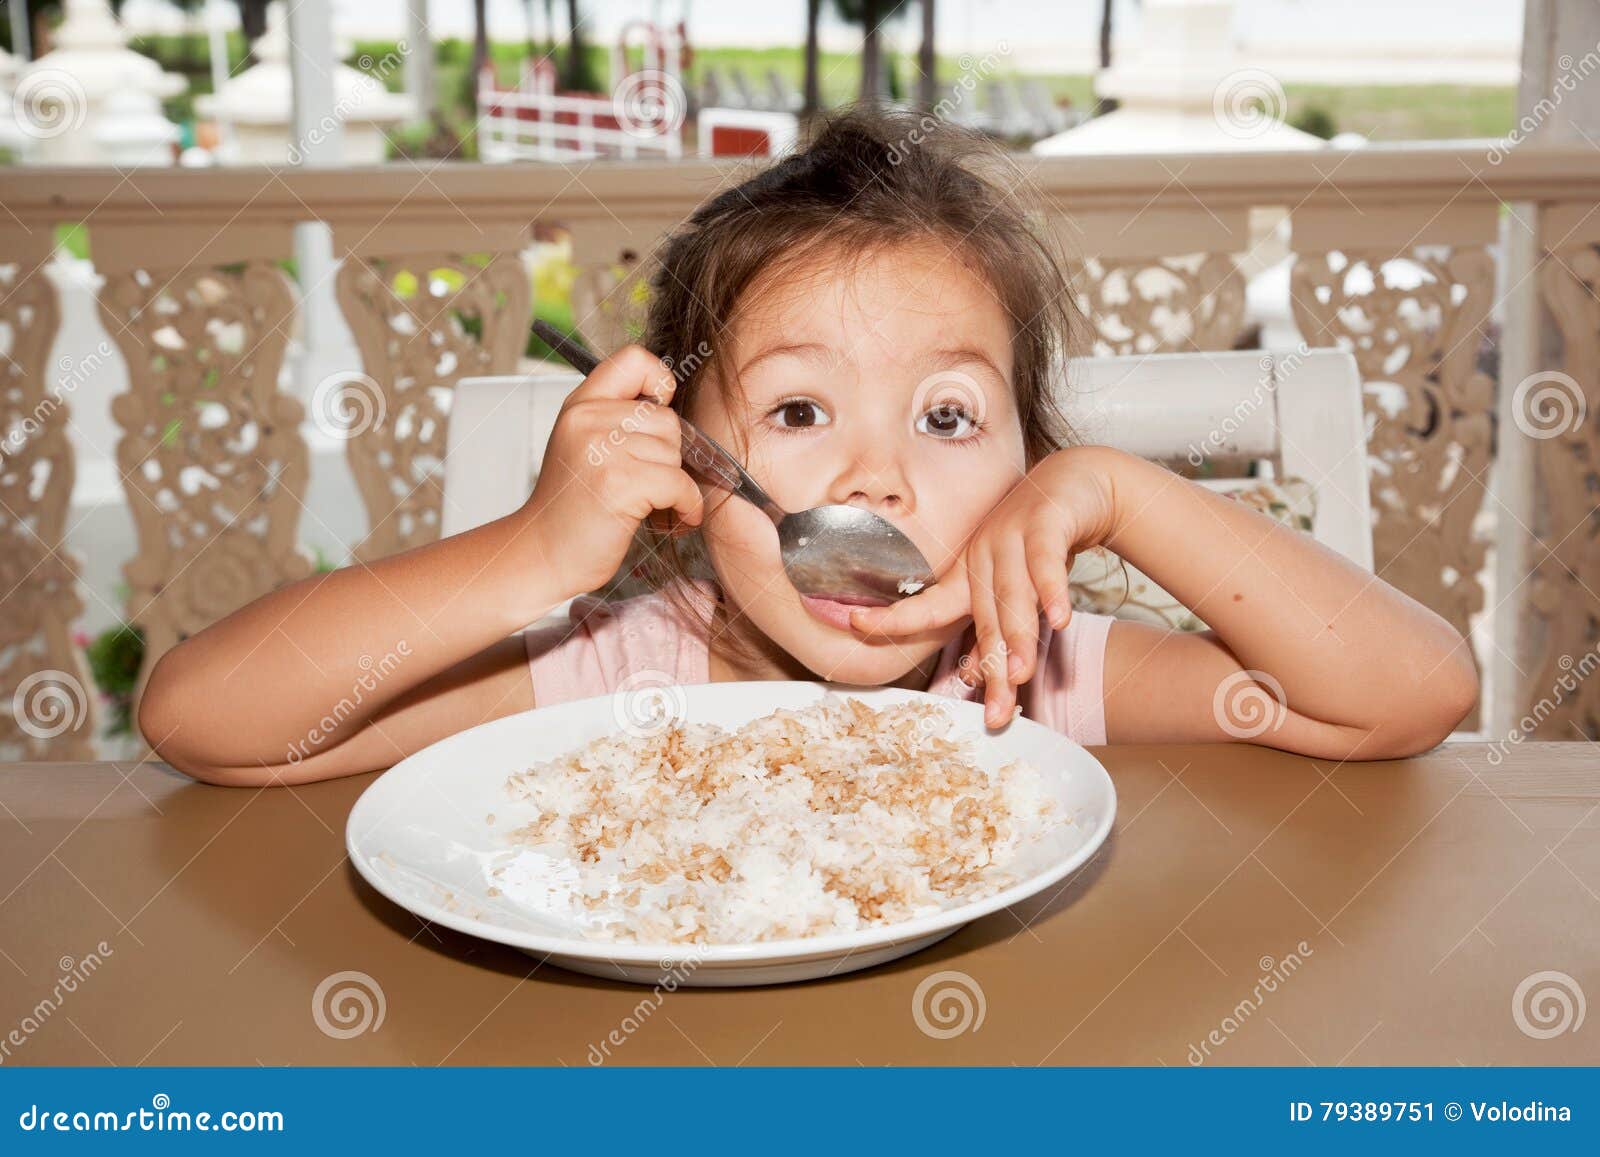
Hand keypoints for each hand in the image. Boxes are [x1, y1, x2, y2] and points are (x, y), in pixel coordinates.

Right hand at [519, 345, 703, 597]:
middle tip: (651, 486)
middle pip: (667, 419)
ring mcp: (601, 450)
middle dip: (669, 458)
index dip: (659, 382)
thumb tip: (674, 408)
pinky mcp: (619, 483)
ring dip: (675, 488)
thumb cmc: (573, 509)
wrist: (545, 556)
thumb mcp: (584, 447)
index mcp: (580, 405)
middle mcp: (587, 420)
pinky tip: (671, 520)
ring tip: (651, 507)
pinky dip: (686, 507)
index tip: (659, 413)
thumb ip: (618, 420)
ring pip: (675, 454)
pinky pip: (680, 484)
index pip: (634, 359)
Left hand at [848, 446, 1123, 726]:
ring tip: (1018, 675)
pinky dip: (1053, 590)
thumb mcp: (1013, 589)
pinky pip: (1048, 561)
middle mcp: (985, 557)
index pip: (928, 605)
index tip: (856, 626)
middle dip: (991, 668)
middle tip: (994, 715)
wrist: (1077, 483)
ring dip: (1018, 637)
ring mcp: (1014, 537)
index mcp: (968, 575)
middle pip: (985, 620)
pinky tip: (1058, 619)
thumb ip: (996, 630)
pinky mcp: (1049, 523)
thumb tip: (974, 676)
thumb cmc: (1039, 544)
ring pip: (1014, 596)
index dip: (893, 616)